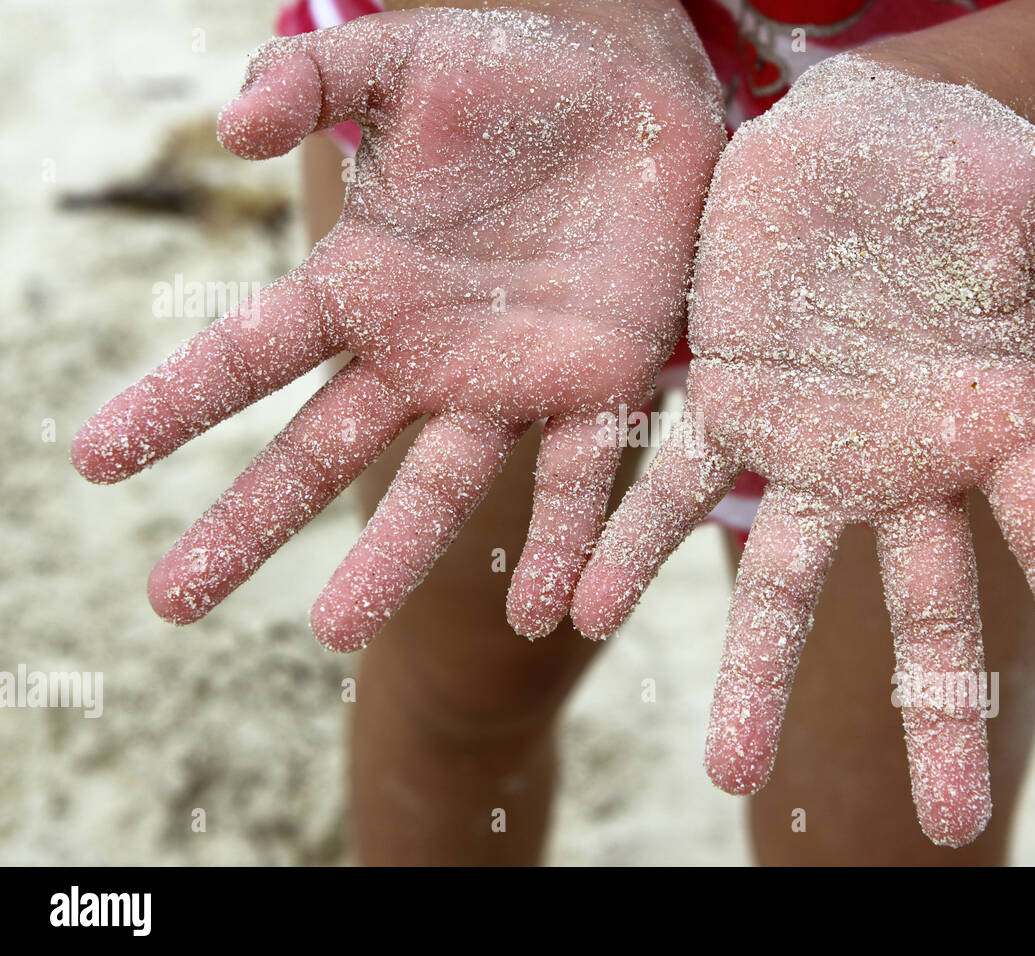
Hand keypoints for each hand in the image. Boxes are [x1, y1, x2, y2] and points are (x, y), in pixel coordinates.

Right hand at [72, 4, 722, 649]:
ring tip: (334, 632)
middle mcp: (425, 356)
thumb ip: (310, 80)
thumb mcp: (400, 65)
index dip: (174, 404)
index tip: (94, 461)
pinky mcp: (601, 386)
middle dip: (246, 522)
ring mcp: (510, 384)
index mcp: (366, 287)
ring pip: (440, 490)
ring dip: (392, 561)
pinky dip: (570, 548)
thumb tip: (226, 133)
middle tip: (169, 601)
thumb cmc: (512, 75)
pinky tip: (549, 617)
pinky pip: (581, 481)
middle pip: (320, 451)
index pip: (252, 355)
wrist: (637, 96)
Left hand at [572, 55, 1034, 845]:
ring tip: (732, 770)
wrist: (857, 129)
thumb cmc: (972, 162)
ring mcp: (808, 442)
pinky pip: (669, 487)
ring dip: (752, 673)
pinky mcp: (725, 400)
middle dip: (935, 712)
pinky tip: (584, 613)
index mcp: (994, 421)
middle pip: (922, 606)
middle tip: (949, 826)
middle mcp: (900, 460)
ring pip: (781, 578)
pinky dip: (629, 547)